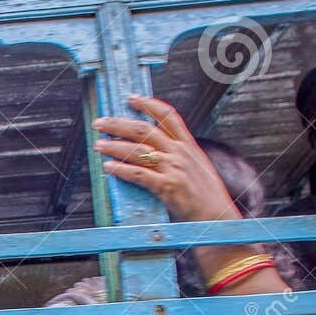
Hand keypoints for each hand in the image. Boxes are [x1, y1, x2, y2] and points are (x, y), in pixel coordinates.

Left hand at [94, 95, 241, 223]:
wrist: (217, 217)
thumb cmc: (205, 196)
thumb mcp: (196, 168)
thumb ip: (178, 156)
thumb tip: (154, 151)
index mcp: (188, 145)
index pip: (168, 115)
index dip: (148, 104)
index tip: (131, 97)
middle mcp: (180, 152)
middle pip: (145, 130)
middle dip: (119, 124)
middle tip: (100, 122)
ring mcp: (174, 168)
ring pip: (138, 150)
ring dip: (114, 146)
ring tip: (98, 145)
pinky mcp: (167, 187)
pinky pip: (139, 174)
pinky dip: (121, 169)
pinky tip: (108, 167)